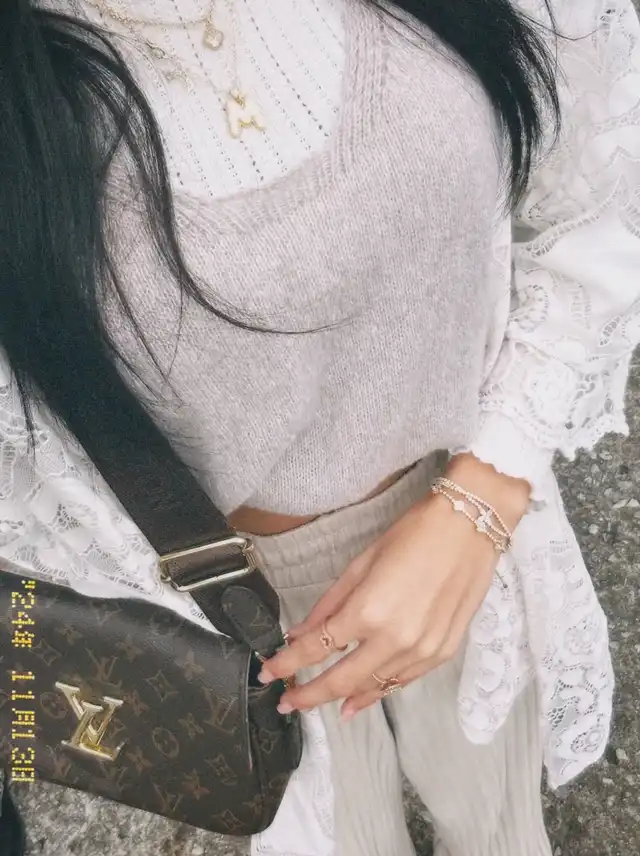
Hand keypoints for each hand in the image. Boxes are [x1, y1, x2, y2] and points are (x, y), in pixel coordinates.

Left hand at [259, 455, 529, 719]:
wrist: (471, 526)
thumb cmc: (415, 534)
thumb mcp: (362, 562)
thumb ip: (330, 603)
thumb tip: (302, 631)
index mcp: (368, 612)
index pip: (316, 649)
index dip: (287, 664)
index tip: (268, 671)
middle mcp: (395, 640)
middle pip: (341, 680)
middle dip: (308, 695)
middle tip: (287, 701)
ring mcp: (422, 651)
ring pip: (372, 688)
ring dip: (342, 697)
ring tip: (318, 703)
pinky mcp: (442, 652)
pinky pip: (401, 681)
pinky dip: (377, 691)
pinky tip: (359, 698)